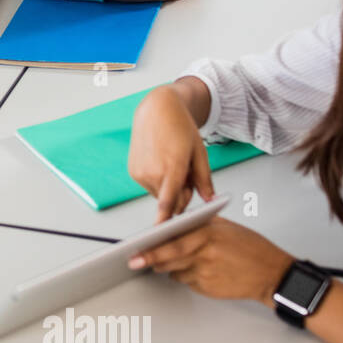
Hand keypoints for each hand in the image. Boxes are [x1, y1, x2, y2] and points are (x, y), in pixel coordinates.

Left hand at [127, 217, 293, 306]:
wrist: (273, 273)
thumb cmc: (252, 249)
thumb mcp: (226, 227)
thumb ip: (199, 225)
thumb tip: (172, 224)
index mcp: (208, 233)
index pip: (171, 242)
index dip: (151, 248)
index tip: (135, 251)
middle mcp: (205, 253)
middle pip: (167, 259)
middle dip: (149, 260)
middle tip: (135, 261)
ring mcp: (206, 272)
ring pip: (174, 271)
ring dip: (171, 267)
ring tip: (184, 260)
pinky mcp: (208, 288)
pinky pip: (187, 281)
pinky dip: (187, 276)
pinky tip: (202, 271)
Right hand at [128, 85, 215, 222]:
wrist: (157, 110)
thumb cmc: (180, 127)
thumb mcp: (199, 152)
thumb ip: (204, 179)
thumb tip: (209, 199)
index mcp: (173, 167)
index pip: (169, 202)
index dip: (167, 220)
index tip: (164, 233)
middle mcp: (153, 172)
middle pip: (170, 199)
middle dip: (180, 195)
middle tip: (186, 174)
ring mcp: (140, 173)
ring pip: (159, 194)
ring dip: (168, 188)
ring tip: (172, 164)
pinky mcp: (133, 171)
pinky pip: (149, 186)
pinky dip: (157, 181)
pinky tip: (161, 162)